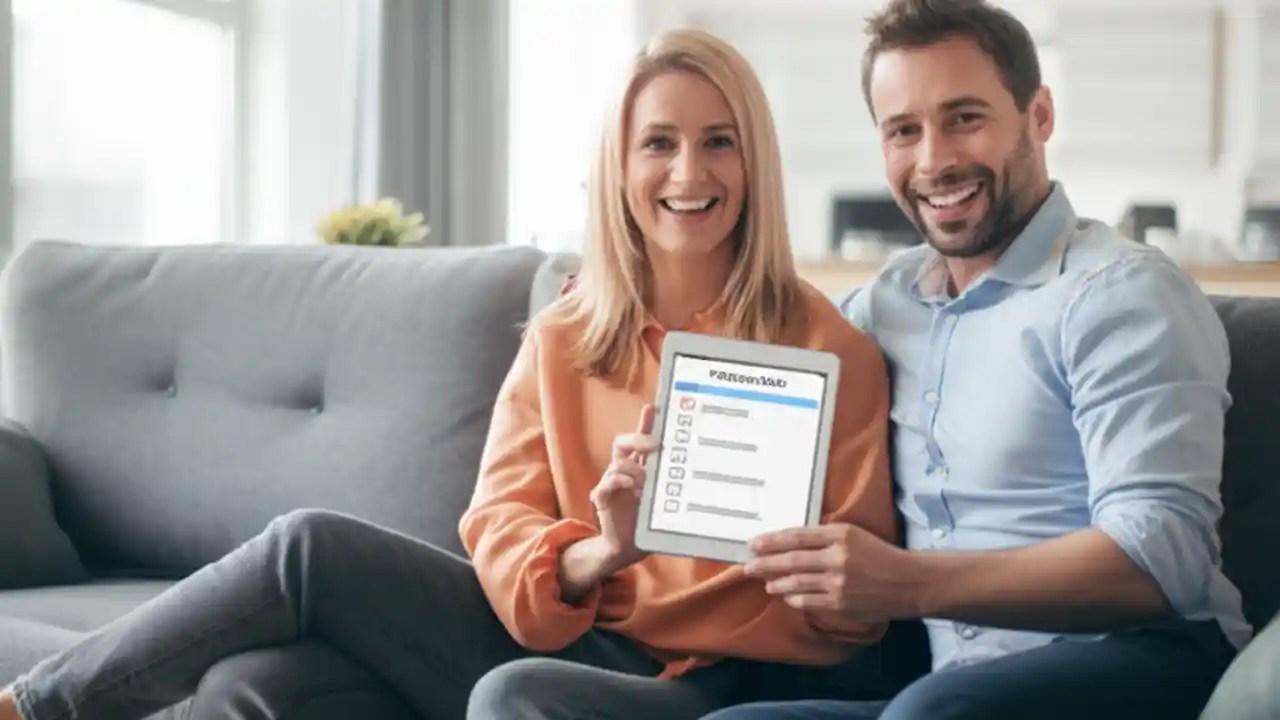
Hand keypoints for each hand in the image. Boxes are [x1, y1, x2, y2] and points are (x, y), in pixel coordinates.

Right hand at [589, 404, 658, 571]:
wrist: (628, 547)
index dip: (646, 422)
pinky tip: (630, 485)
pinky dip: (618, 480)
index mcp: (639, 466)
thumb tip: (700, 468)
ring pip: (618, 461)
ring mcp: (612, 482)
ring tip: (646, 481)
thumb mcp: (666, 500)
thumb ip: (674, 484)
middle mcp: (624, 470)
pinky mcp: (602, 497)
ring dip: (634, 468)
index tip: (654, 408)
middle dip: (638, 438)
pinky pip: (606, 482)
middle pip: (624, 442)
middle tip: (655, 443)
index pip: (642, 438)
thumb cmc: (649, 521)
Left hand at [745, 523, 921, 623]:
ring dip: (777, 583)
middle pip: (792, 560)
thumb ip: (825, 536)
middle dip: (766, 563)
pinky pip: (808, 601)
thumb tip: (791, 541)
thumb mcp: (854, 535)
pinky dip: (794, 598)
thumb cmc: (880, 555)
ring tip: (766, 583)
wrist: (907, 582)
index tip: (755, 544)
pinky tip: (786, 596)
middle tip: (749, 566)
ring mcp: (838, 582)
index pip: (798, 537)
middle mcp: (837, 557)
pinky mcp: (840, 603)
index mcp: (840, 535)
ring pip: (797, 582)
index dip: (772, 541)